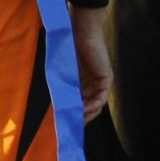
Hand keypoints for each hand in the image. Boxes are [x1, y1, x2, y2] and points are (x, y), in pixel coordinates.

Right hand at [68, 4, 111, 121]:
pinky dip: (93, 106)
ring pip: (95, 105)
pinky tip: (83, 111)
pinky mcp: (106, 79)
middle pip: (88, 107)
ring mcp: (100, 82)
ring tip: (75, 122)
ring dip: (86, 115)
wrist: (79, 33)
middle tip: (68, 127)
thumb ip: (61, 88)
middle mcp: (92, 85)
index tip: (63, 123)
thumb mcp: (63, 73)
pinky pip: (101, 98)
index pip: (80, 103)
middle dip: (79, 118)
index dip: (73, 114)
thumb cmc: (68, 49)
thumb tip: (54, 106)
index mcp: (81, 83)